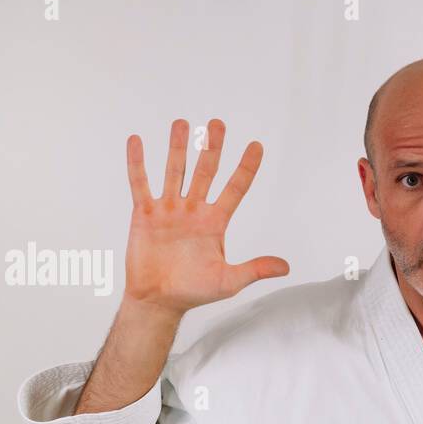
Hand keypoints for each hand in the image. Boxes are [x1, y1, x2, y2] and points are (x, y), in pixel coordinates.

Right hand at [124, 118, 288, 314]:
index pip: (235, 188)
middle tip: (218, 124)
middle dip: (212, 148)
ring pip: (175, 171)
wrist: (158, 300)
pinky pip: (140, 184)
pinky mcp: (145, 214)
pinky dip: (138, 163)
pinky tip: (137, 141)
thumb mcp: (229, 281)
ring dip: (178, 148)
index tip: (256, 146)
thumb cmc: (194, 291)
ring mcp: (169, 209)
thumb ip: (255, 269)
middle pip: (205, 172)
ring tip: (182, 123)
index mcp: (215, 222)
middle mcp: (194, 210)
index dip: (245, 168)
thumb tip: (285, 267)